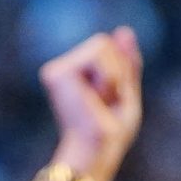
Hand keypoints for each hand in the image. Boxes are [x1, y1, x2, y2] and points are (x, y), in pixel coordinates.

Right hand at [41, 27, 143, 180]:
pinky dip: (107, 78)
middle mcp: (63, 70)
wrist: (97, 150)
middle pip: (103, 42)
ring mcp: (56, 70)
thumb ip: (126, 62)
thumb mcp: (125, 93)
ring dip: (112, 76)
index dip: (119, 72)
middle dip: (116, 72)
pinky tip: (93, 99)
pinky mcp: (54, 73)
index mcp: (77, 76)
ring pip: (101, 44)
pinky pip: (97, 55)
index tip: (110, 100)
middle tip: (105, 102)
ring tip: (99, 101)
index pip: (107, 49)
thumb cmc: (110, 134)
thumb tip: (123, 30)